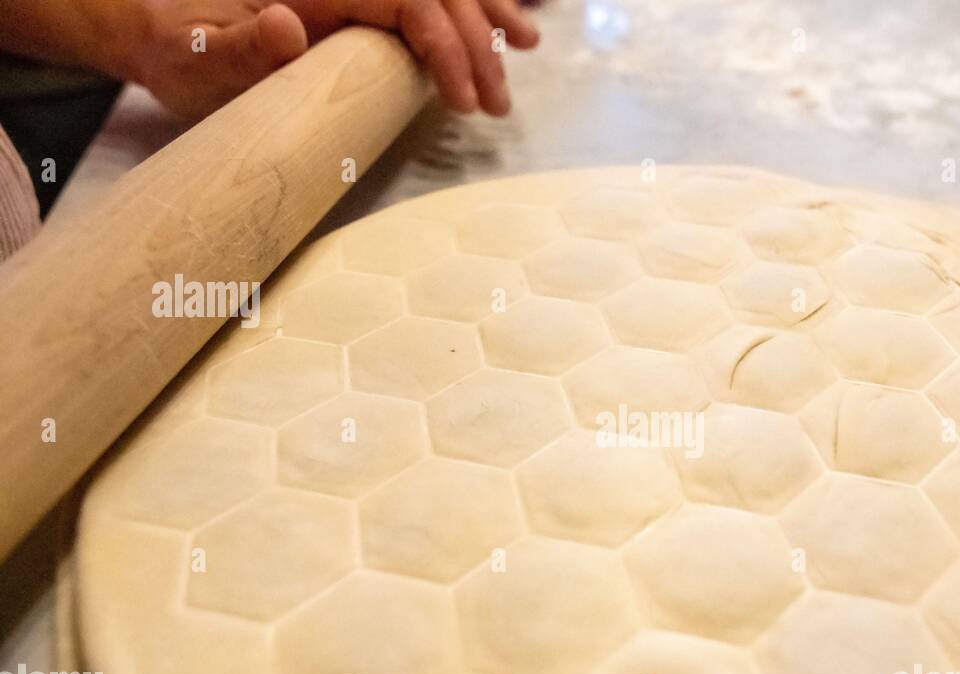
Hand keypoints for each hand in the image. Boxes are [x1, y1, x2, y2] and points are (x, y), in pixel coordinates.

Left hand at [130, 0, 539, 119]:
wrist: (157, 28)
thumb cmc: (176, 51)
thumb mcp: (194, 56)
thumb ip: (239, 46)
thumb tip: (286, 23)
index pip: (404, 0)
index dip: (444, 45)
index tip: (466, 98)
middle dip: (478, 42)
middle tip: (500, 104)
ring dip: (487, 13)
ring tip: (530, 46)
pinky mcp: (352, 0)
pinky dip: (466, 4)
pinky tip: (503, 18)